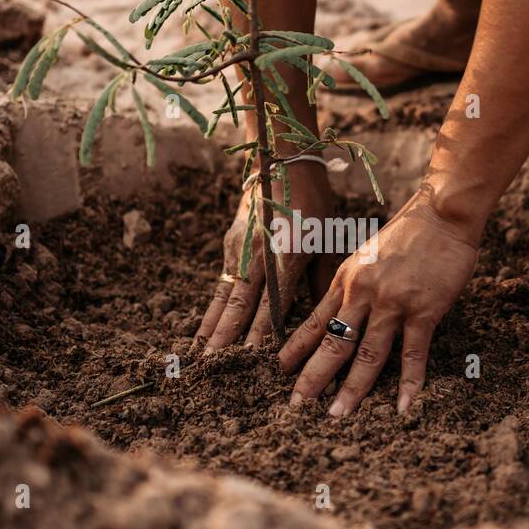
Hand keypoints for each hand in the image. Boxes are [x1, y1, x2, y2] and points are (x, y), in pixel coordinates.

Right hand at [196, 163, 339, 350]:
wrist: (282, 162)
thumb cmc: (315, 204)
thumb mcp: (328, 240)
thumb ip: (321, 281)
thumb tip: (326, 319)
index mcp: (287, 256)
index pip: (272, 303)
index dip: (261, 332)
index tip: (252, 359)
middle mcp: (259, 255)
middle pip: (240, 304)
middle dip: (226, 337)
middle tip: (214, 366)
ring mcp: (241, 250)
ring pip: (225, 295)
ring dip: (212, 326)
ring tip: (200, 354)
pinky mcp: (231, 244)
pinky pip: (221, 283)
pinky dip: (212, 308)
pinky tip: (204, 328)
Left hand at [278, 187, 479, 414]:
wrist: (441, 214)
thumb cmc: (408, 234)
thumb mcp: (367, 256)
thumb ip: (354, 285)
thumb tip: (343, 312)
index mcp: (346, 280)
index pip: (314, 322)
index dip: (295, 350)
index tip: (277, 373)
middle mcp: (362, 294)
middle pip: (333, 343)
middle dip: (312, 377)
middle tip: (296, 406)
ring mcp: (393, 303)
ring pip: (367, 354)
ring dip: (352, 388)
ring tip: (337, 415)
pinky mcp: (423, 310)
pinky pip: (413, 353)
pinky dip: (409, 383)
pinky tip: (404, 406)